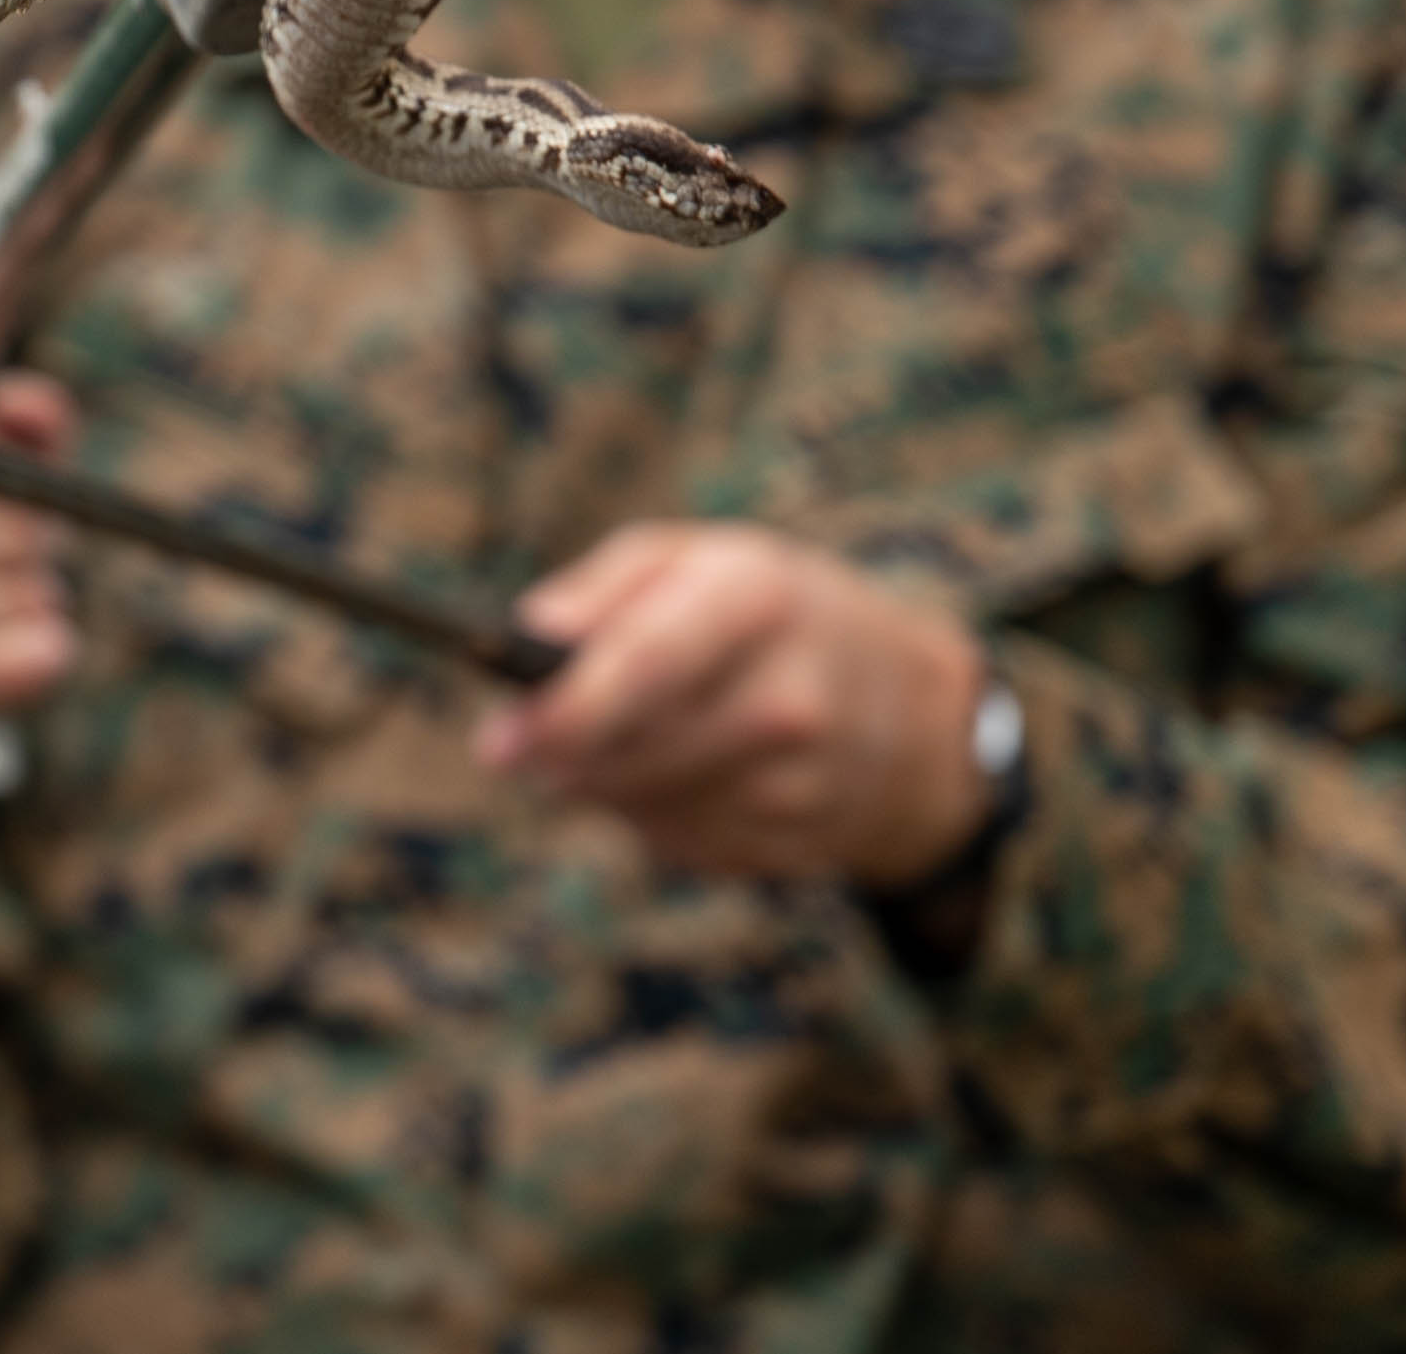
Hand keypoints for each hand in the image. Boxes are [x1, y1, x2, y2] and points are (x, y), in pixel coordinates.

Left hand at [474, 523, 991, 888]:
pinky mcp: (795, 846)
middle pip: (635, 753)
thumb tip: (522, 635)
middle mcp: (789, 697)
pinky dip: (651, 815)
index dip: (565, 710)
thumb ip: (601, 590)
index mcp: (757, 600)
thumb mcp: (696, 560)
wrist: (910, 709)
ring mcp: (800, 782)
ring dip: (602, 784)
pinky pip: (679, 843)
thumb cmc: (770, 613)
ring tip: (612, 741)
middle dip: (560, 756)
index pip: (649, 665)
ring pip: (644, 807)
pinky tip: (673, 775)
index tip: (495, 743)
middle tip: (514, 747)